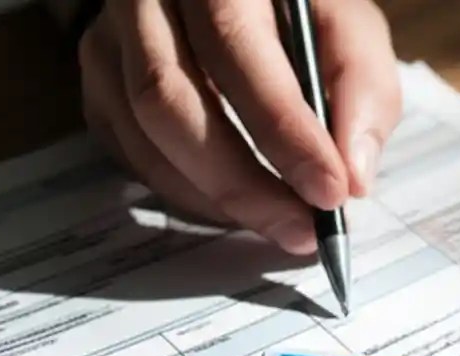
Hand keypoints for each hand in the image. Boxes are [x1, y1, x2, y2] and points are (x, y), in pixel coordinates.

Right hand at [77, 0, 401, 254]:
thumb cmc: (292, 6)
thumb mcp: (345, 23)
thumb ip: (361, 89)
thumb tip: (352, 177)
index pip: (234, 48)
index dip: (282, 129)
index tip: (329, 191)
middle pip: (170, 101)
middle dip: (242, 182)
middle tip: (300, 229)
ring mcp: (108, 39)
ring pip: (143, 136)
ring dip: (215, 197)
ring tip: (278, 223)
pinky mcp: (98, 82)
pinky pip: (131, 155)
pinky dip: (188, 193)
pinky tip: (235, 204)